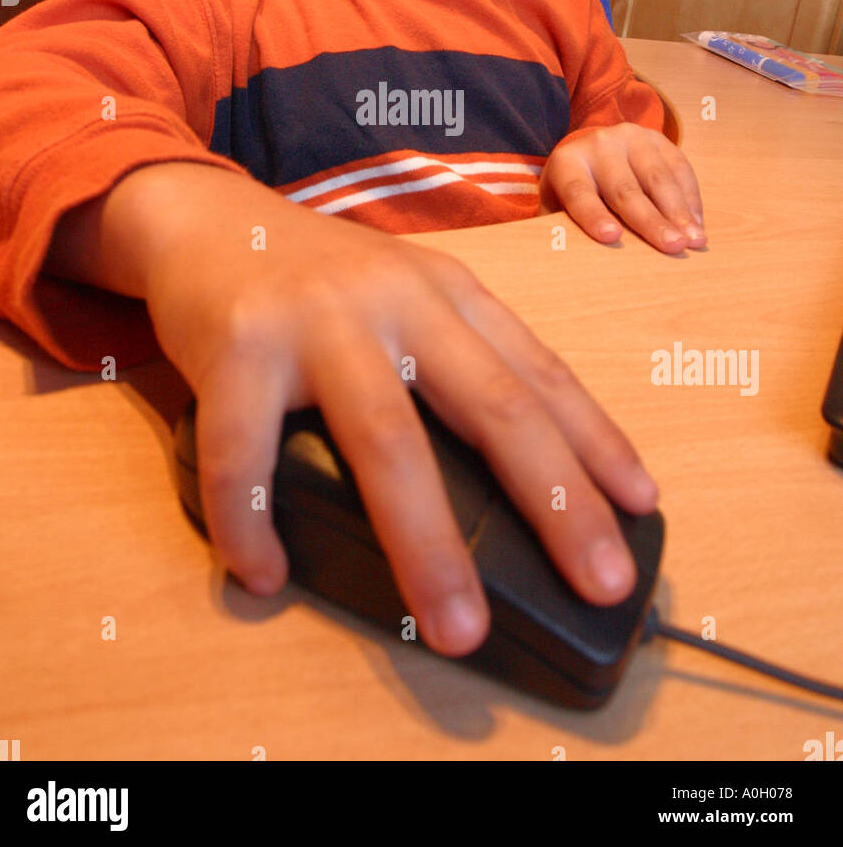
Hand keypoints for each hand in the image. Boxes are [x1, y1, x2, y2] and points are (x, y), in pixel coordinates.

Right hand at [122, 165, 659, 658]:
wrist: (206, 218)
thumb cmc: (315, 276)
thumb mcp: (404, 293)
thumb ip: (452, 357)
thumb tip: (512, 472)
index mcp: (448, 293)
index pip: (540, 372)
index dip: (596, 441)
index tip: (641, 507)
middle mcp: (397, 300)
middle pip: (492, 406)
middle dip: (555, 501)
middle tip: (598, 582)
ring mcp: (317, 319)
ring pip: (388, 438)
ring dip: (428, 543)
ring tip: (456, 628)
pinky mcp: (238, 343)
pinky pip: (244, 451)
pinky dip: (253, 520)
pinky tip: (263, 572)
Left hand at [538, 122, 706, 253]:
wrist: (593, 152)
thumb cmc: (577, 194)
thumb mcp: (561, 207)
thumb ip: (567, 230)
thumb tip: (580, 266)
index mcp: (567, 164)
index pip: (578, 193)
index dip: (593, 216)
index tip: (611, 237)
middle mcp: (598, 145)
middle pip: (624, 189)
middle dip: (650, 220)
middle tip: (672, 247)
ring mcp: (630, 138)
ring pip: (657, 178)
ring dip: (678, 212)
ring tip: (693, 240)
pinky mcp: (658, 139)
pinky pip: (679, 168)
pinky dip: (690, 198)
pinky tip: (697, 224)